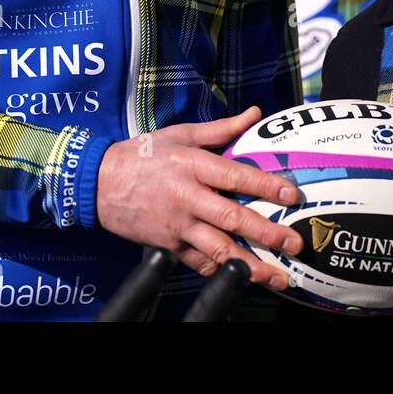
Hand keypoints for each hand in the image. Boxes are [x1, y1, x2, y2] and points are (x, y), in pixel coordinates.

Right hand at [96, 107, 302, 290]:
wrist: (97, 183)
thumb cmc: (142, 154)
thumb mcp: (181, 134)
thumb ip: (221, 129)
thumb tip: (255, 114)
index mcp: (192, 166)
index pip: (235, 176)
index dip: (266, 187)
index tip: (292, 195)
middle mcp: (187, 198)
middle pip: (232, 218)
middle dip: (267, 233)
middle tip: (295, 242)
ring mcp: (177, 226)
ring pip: (218, 249)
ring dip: (251, 265)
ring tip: (277, 275)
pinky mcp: (168, 246)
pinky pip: (199, 262)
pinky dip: (222, 272)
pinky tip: (243, 279)